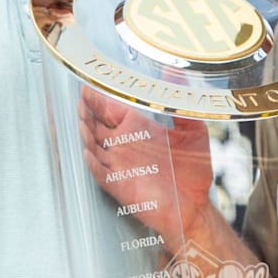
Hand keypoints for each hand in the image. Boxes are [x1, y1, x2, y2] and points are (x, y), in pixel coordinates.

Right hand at [78, 88, 213, 240]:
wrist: (195, 205)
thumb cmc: (193, 171)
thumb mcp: (194, 131)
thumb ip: (181, 102)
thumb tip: (176, 72)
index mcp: (139, 129)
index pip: (112, 109)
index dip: (99, 98)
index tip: (88, 85)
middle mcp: (125, 145)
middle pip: (97, 125)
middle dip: (87, 112)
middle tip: (82, 99)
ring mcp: (120, 165)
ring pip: (94, 146)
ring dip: (86, 135)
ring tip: (83, 121)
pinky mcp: (120, 185)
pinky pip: (101, 173)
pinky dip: (93, 164)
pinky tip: (89, 153)